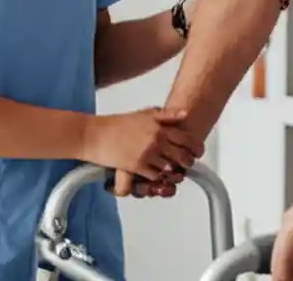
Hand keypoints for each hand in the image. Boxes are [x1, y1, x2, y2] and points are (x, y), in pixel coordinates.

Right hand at [82, 108, 203, 196]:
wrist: (94, 134)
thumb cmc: (115, 124)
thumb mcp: (142, 114)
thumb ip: (164, 115)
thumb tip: (183, 113)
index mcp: (158, 126)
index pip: (186, 138)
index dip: (196, 147)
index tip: (198, 152)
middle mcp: (155, 139)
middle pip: (183, 156)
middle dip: (188, 162)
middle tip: (186, 164)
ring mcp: (147, 153)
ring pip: (171, 168)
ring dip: (174, 172)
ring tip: (172, 171)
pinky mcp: (137, 166)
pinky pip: (156, 176)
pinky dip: (159, 178)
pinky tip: (157, 174)